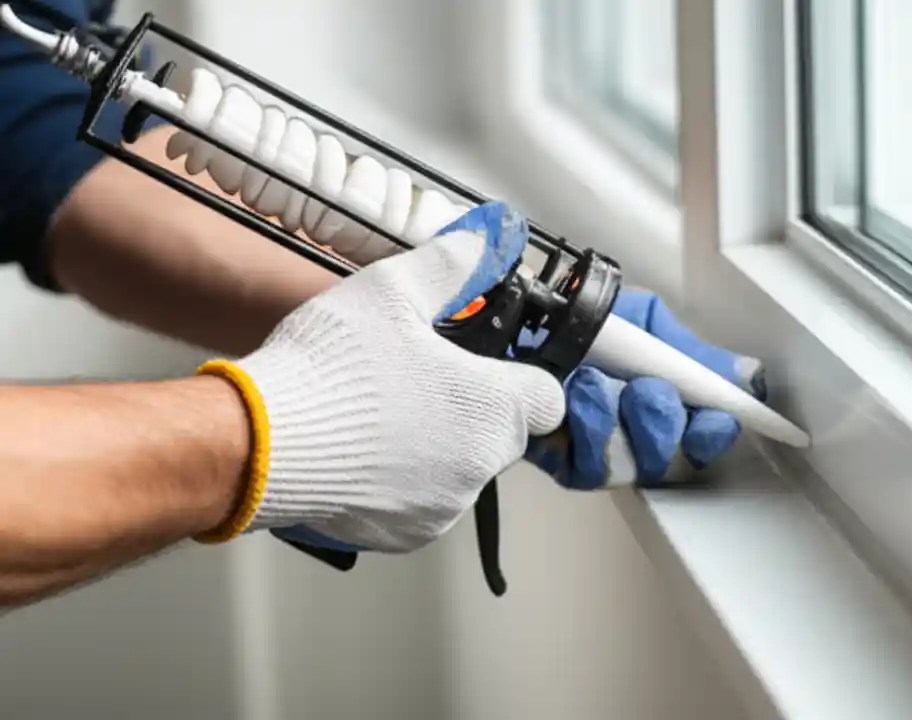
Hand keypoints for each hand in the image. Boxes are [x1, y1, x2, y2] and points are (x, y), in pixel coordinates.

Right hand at [212, 204, 564, 552]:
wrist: (260, 444)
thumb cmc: (334, 367)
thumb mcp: (393, 290)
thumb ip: (453, 263)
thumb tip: (489, 236)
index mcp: (495, 407)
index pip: (547, 398)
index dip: (523, 375)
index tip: (489, 363)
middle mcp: (482, 465)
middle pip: (502, 432)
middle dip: (471, 406)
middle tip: (418, 376)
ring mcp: (445, 506)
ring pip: (460, 468)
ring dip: (436, 443)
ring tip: (380, 411)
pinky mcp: (406, 536)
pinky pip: (421, 501)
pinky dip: (401, 479)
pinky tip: (360, 448)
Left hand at [526, 290, 763, 488]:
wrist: (521, 323)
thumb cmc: (582, 325)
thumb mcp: (647, 325)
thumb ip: (696, 355)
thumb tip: (749, 376)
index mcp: (669, 404)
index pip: (706, 435)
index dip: (714, 432)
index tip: (716, 420)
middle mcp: (640, 437)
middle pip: (674, 459)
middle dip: (661, 418)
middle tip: (643, 387)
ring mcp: (603, 454)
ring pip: (633, 465)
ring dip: (617, 418)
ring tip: (592, 382)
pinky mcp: (564, 465)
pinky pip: (588, 469)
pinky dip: (583, 428)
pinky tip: (569, 399)